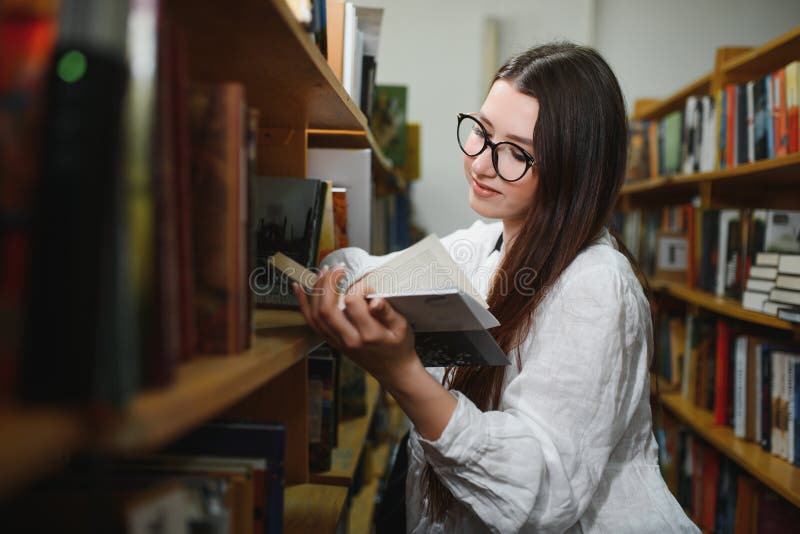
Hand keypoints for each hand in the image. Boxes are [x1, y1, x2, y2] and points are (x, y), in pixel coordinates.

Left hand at [294, 265, 420, 383]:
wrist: (393, 369)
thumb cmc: (399, 345)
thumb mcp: (402, 326)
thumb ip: (387, 311)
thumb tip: (375, 300)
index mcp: (368, 334)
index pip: (353, 303)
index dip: (357, 286)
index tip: (365, 283)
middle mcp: (349, 339)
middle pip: (327, 309)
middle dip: (329, 283)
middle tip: (338, 269)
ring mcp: (337, 342)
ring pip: (316, 315)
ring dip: (316, 290)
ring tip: (324, 273)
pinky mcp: (332, 341)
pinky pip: (312, 322)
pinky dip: (303, 304)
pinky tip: (299, 288)